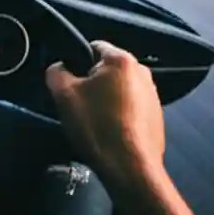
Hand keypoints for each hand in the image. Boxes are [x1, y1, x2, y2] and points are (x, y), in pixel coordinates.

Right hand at [45, 40, 164, 180]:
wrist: (130, 168)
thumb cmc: (97, 126)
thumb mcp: (64, 96)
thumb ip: (56, 72)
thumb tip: (60, 67)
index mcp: (122, 60)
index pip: (93, 46)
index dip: (76, 61)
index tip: (69, 83)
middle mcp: (143, 71)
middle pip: (107, 69)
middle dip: (92, 82)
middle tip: (79, 104)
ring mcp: (153, 95)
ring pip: (119, 89)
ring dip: (106, 99)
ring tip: (96, 122)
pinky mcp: (157, 116)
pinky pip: (131, 107)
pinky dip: (120, 114)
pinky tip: (111, 132)